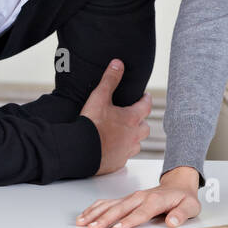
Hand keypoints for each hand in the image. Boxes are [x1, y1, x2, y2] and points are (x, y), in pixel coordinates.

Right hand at [76, 167, 201, 227]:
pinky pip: (108, 202)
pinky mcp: (126, 199)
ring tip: (83, 222)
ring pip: (111, 205)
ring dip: (96, 213)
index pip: (141, 212)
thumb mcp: (191, 206)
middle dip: (106, 218)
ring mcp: (132, 197)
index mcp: (156, 200)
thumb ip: (181, 214)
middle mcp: (141, 197)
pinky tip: (85, 215)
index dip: (129, 220)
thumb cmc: (183, 198)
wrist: (177, 185)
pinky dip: (95, 208)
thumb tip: (172, 222)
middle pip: (121, 208)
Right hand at [79, 59, 150, 174]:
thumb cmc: (91, 124)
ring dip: (133, 138)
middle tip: (134, 116)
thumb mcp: (99, 97)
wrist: (81, 150)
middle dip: (141, 121)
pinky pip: (124, 156)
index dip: (146, 99)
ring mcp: (126, 151)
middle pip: (145, 127)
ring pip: (137, 144)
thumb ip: (110, 80)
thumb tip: (118, 64)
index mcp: (132, 119)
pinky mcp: (117, 163)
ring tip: (125, 133)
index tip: (144, 96)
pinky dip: (121, 151)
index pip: (146, 106)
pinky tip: (113, 148)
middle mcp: (133, 136)